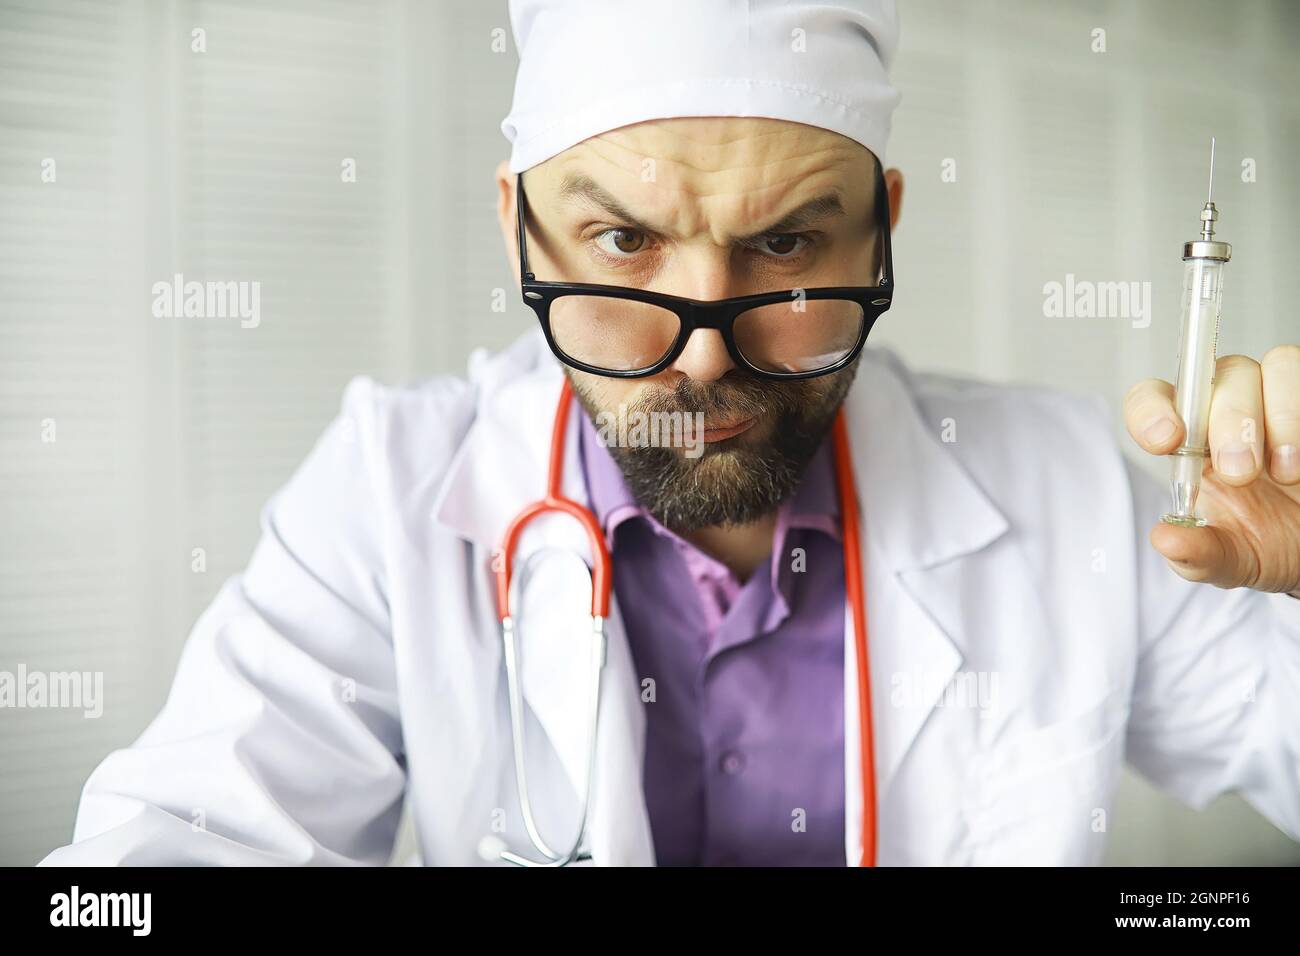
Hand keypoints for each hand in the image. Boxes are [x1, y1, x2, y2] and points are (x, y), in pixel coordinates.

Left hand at [1125, 346, 1299, 598]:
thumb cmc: (1263, 542)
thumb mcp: (1228, 559)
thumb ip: (1196, 553)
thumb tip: (1165, 538)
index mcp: (1189, 440)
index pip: (1153, 399)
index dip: (1152, 411)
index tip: (1167, 441)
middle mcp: (1227, 409)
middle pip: (1218, 377)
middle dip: (1229, 423)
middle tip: (1241, 474)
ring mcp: (1276, 400)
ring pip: (1271, 366)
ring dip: (1279, 417)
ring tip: (1285, 473)